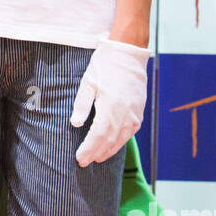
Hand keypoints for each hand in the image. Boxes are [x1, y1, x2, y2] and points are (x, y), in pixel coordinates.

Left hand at [70, 39, 150, 166]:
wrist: (128, 53)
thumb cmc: (105, 66)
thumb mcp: (88, 82)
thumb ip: (81, 104)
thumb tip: (75, 124)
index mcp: (110, 106)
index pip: (98, 135)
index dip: (89, 148)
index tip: (79, 158)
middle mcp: (125, 113)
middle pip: (110, 140)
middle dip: (96, 153)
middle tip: (84, 162)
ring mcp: (135, 114)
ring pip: (121, 139)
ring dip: (108, 150)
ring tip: (96, 158)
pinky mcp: (139, 112)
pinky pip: (130, 132)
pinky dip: (120, 141)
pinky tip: (112, 146)